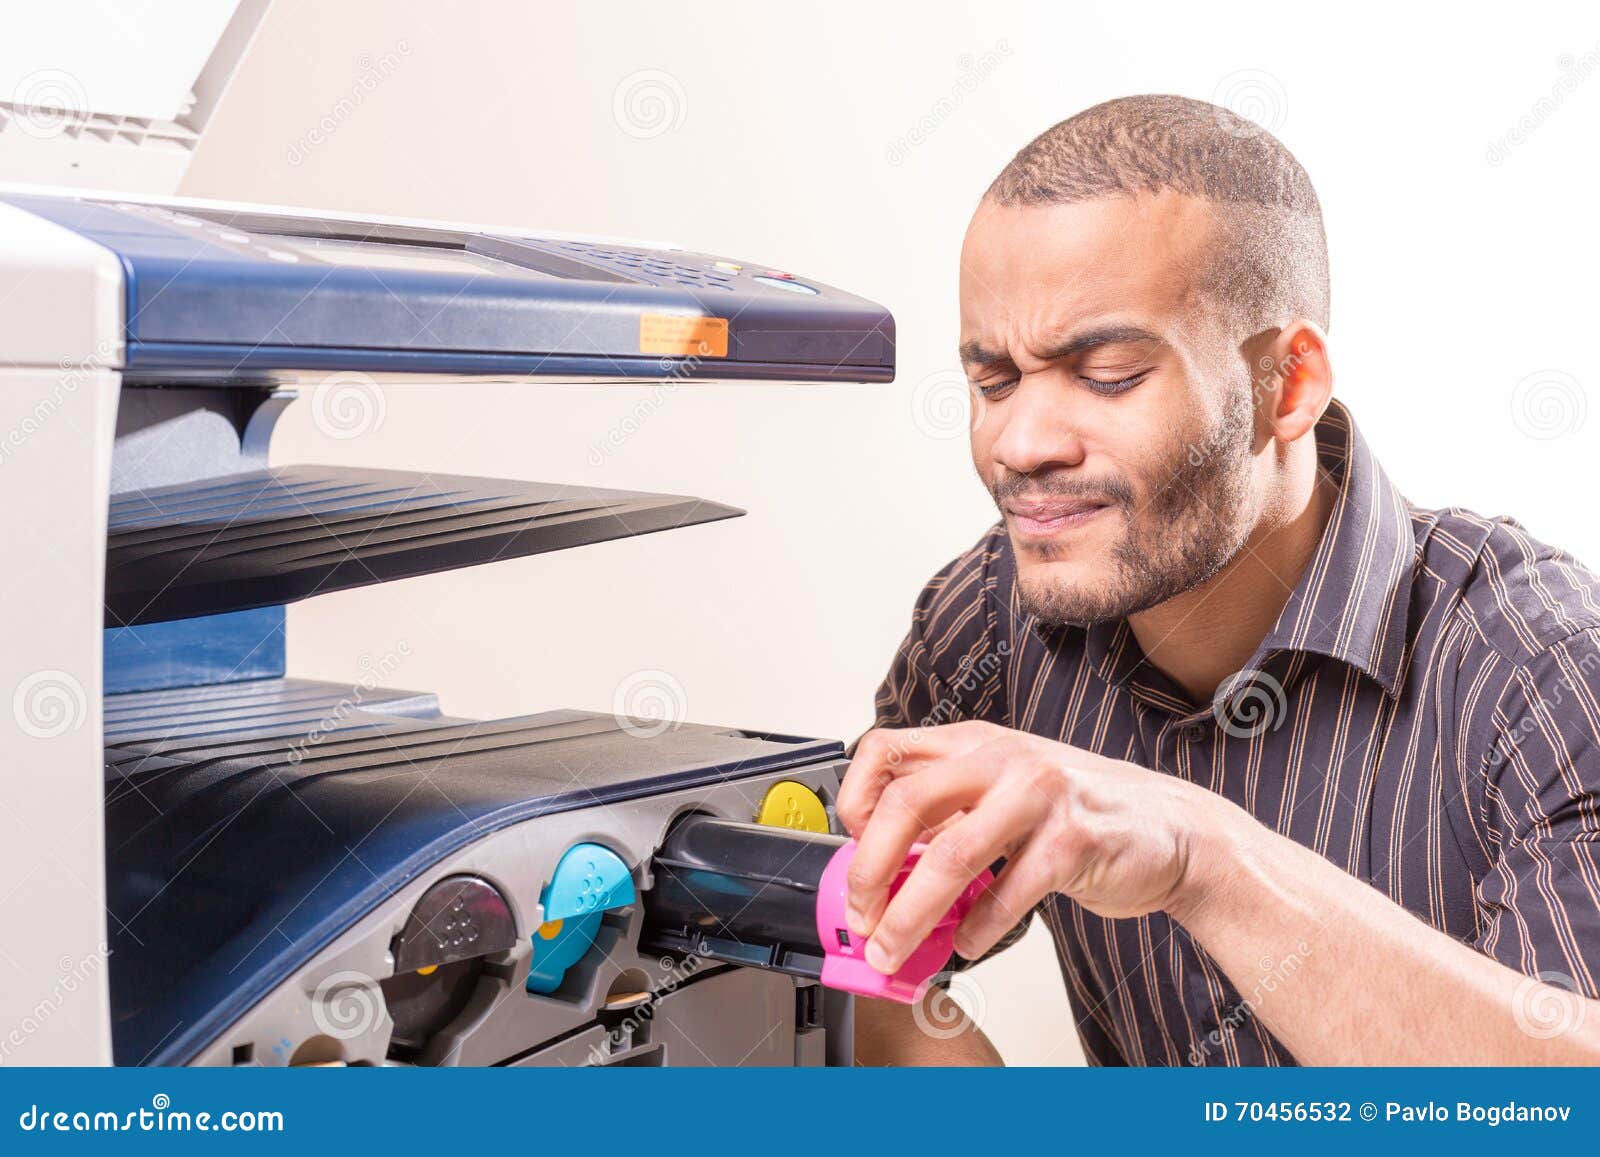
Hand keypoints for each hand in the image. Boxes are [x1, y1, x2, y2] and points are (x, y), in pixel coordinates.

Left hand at [836, 720, 1236, 973]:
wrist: (1174, 829)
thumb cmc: (1080, 814)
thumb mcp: (1004, 793)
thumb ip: (948, 819)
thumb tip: (880, 874)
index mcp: (974, 741)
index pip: (885, 751)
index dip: (854, 801)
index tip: (850, 850)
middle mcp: (1002, 757)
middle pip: (906, 804)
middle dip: (868, 872)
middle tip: (859, 918)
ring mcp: (1040, 794)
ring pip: (951, 857)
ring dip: (911, 916)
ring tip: (894, 950)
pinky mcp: (1074, 839)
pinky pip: (1007, 893)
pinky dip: (979, 929)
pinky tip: (970, 943)